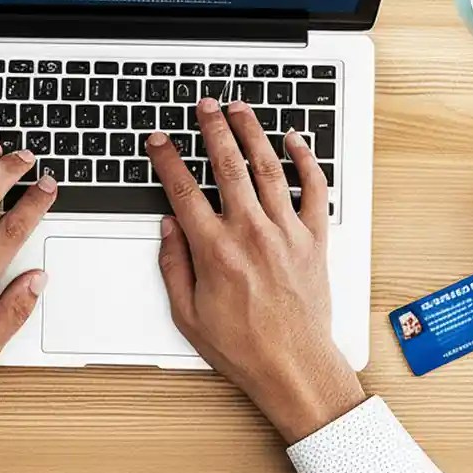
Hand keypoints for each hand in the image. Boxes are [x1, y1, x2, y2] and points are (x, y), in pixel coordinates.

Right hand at [146, 98, 364, 442]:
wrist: (293, 365)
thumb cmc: (242, 345)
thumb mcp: (187, 313)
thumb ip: (174, 264)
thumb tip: (168, 226)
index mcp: (214, 250)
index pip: (183, 191)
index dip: (167, 160)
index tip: (158, 141)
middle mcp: (251, 233)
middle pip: (227, 165)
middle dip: (212, 128)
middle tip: (204, 106)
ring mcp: (286, 232)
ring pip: (268, 167)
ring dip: (252, 132)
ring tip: (240, 109)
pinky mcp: (314, 239)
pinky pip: (314, 189)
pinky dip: (305, 160)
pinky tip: (295, 140)